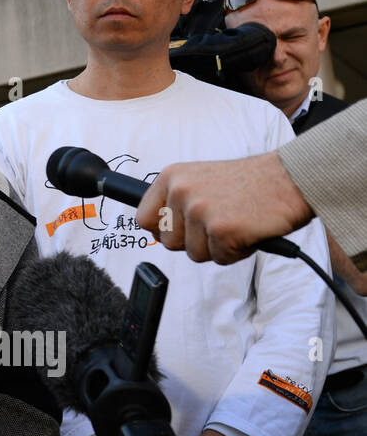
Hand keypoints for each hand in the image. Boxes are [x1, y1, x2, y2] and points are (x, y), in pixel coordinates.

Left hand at [136, 152, 313, 263]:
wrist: (291, 178)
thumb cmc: (251, 183)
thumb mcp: (202, 180)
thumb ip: (178, 201)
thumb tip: (158, 229)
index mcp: (171, 177)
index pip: (143, 219)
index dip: (162, 231)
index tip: (182, 231)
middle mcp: (180, 191)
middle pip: (169, 242)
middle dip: (194, 242)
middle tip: (220, 224)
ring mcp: (199, 210)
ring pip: (195, 254)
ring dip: (218, 247)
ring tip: (237, 223)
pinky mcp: (221, 230)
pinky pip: (221, 259)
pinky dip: (238, 252)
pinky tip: (249, 230)